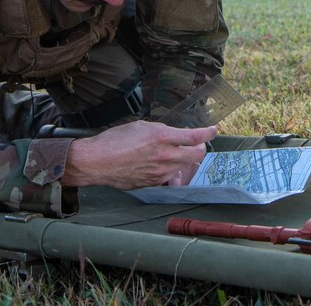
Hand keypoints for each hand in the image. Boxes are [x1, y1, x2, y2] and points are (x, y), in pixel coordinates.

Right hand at [61, 121, 215, 189]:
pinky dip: (170, 170)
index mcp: (162, 137)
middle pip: (197, 155)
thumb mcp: (141, 126)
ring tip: (172, 154)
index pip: (195, 136)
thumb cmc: (115, 140)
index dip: (208, 132)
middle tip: (194, 144)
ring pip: (184, 167)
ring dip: (183, 160)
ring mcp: (160, 172)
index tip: (213, 130)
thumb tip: (173, 135)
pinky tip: (159, 164)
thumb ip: (161, 131)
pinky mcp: (153, 183)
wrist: (97, 162)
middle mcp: (164, 156)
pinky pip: (169, 176)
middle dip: (199, 148)